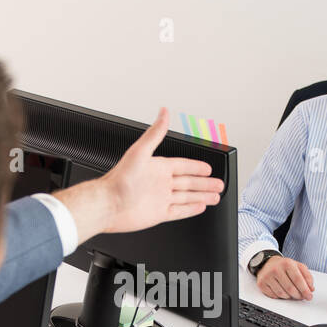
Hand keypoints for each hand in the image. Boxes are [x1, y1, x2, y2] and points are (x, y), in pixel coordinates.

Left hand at [52, 107, 222, 241]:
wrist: (107, 204)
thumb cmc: (118, 179)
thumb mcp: (140, 151)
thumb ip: (154, 133)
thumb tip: (163, 112)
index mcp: (157, 167)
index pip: (183, 166)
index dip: (196, 167)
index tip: (208, 167)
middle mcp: (159, 183)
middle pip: (189, 182)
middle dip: (204, 184)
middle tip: (219, 184)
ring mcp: (159, 199)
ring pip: (187, 197)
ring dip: (202, 196)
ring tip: (216, 197)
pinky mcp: (158, 214)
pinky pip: (179, 211)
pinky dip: (191, 210)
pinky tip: (200, 208)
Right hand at [257, 256, 314, 299]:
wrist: (267, 263)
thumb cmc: (284, 266)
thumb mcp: (298, 267)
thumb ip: (307, 276)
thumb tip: (311, 289)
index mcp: (287, 263)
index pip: (298, 279)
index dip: (305, 290)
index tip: (309, 296)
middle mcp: (276, 269)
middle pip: (290, 288)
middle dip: (298, 295)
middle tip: (301, 297)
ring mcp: (267, 276)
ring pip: (282, 294)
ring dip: (289, 297)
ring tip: (292, 293)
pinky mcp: (261, 283)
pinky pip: (274, 296)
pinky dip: (280, 296)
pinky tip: (282, 291)